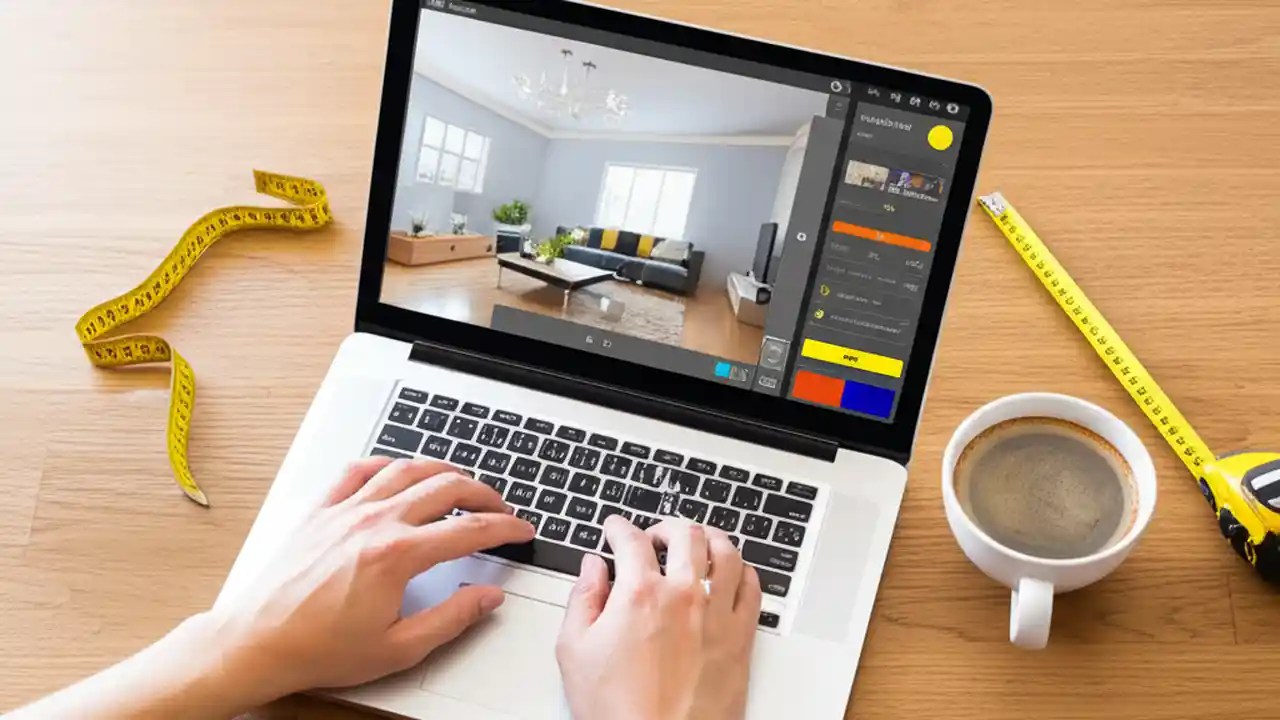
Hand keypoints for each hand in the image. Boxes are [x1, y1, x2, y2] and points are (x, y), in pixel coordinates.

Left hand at [204, 456, 534, 698]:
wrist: (257, 643)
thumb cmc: (318, 649)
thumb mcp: (399, 648)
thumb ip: (453, 618)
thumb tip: (487, 598)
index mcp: (398, 555)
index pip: (470, 529)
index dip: (505, 528)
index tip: (520, 530)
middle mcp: (374, 522)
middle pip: (446, 486)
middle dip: (483, 492)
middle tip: (499, 506)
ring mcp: (345, 510)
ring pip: (406, 468)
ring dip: (442, 470)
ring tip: (460, 481)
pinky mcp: (320, 510)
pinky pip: (357, 470)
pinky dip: (385, 464)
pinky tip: (397, 470)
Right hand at [556, 516, 761, 719]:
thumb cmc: (618, 710)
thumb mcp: (574, 651)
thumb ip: (582, 598)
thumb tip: (592, 568)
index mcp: (639, 594)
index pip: (631, 540)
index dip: (618, 527)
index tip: (615, 529)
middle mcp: (683, 595)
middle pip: (685, 534)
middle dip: (667, 526)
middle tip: (655, 535)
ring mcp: (717, 614)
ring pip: (726, 552)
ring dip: (709, 538)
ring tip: (699, 541)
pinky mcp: (740, 638)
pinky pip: (752, 589)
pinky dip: (743, 571)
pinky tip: (733, 572)